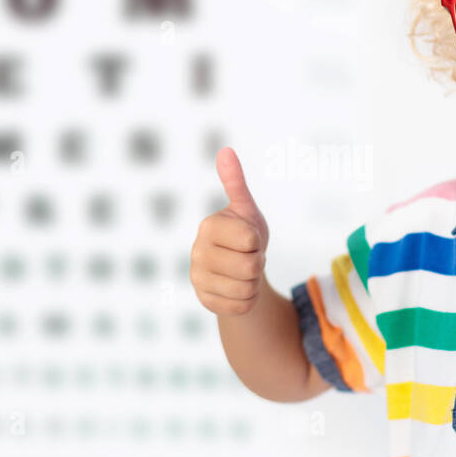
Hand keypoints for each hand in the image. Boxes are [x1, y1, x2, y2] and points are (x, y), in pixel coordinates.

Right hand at [190, 147, 270, 315]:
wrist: (238, 268)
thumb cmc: (243, 234)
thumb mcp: (245, 209)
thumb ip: (236, 182)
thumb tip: (226, 151)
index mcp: (208, 226)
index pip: (251, 240)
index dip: (258, 242)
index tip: (248, 240)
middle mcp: (197, 252)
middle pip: (251, 266)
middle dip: (257, 263)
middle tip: (247, 256)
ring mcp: (197, 278)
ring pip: (246, 288)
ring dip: (253, 282)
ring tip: (243, 272)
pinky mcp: (204, 300)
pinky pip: (241, 306)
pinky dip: (247, 299)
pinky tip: (237, 288)